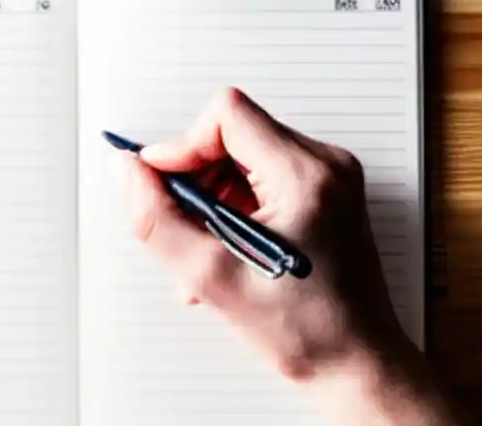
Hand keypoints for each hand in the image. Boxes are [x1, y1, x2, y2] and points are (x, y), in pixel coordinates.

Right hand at [113, 88, 461, 424]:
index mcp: (307, 175)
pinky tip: (228, 250)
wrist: (356, 365)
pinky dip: (232, 209)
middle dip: (196, 181)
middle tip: (188, 229)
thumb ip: (155, 218)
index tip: (164, 184)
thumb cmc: (309, 330)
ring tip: (209, 251)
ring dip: (211, 200)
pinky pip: (259, 178)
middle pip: (230, 135)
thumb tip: (126, 171)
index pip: (225, 115)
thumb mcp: (210, 276)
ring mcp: (328, 179)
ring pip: (240, 158)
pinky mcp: (323, 194)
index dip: (182, 146)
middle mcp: (325, 166)